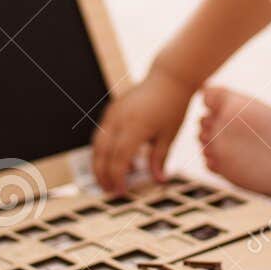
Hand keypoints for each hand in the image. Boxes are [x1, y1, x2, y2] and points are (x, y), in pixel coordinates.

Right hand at [91, 69, 193, 192]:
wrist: (169, 78)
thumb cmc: (173, 104)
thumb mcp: (169, 135)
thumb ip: (159, 159)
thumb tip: (159, 180)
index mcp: (135, 127)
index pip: (118, 159)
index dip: (117, 178)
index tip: (120, 191)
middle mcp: (119, 120)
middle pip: (102, 154)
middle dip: (102, 174)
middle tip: (108, 191)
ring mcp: (113, 113)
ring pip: (97, 144)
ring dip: (100, 163)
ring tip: (108, 179)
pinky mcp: (112, 110)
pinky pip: (102, 133)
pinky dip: (105, 149)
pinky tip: (117, 160)